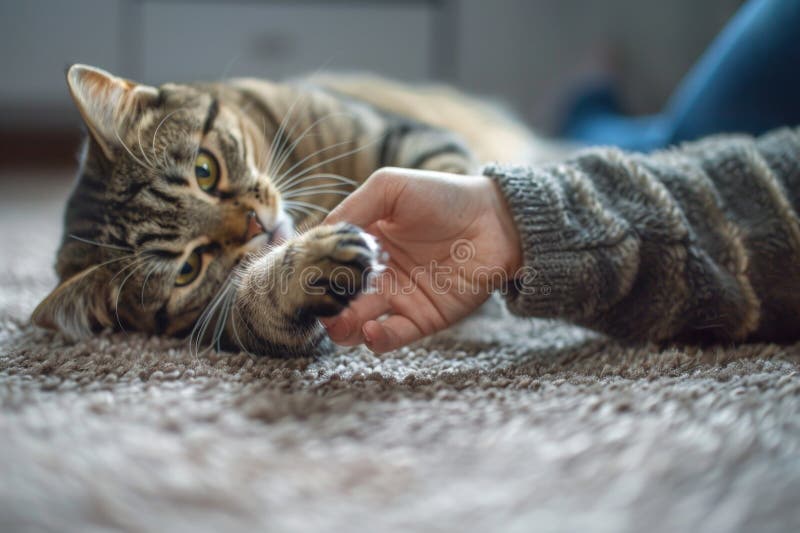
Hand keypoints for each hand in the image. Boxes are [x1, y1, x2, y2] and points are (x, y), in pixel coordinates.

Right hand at [321, 167, 521, 352]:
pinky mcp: (423, 319)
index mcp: (363, 244)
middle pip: (338, 298)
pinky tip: (370, 330)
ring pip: (358, 323)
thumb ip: (352, 209)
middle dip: (324, 306)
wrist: (497, 220)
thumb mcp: (389, 188)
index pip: (327, 264)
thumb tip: (315, 237)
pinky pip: (393, 336)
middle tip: (318, 307)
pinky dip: (377, 339)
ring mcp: (398, 298)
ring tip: (338, 323)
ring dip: (343, 327)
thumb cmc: (443, 196)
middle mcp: (376, 274)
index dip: (312, 271)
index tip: (299, 277)